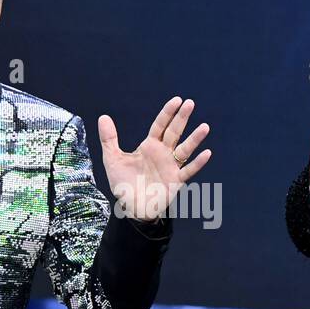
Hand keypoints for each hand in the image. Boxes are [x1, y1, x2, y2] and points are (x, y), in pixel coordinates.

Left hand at [98, 97, 210, 221]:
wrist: (131, 207)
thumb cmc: (123, 183)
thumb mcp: (112, 159)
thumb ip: (109, 139)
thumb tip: (103, 117)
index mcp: (149, 146)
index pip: (160, 125)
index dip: (168, 113)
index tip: (177, 100)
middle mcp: (163, 153)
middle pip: (174, 132)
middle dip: (182, 118)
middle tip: (191, 103)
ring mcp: (171, 167)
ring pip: (185, 149)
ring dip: (194, 139)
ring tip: (204, 127)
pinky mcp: (176, 181)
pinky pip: (188, 170)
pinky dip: (198, 163)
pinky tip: (206, 153)